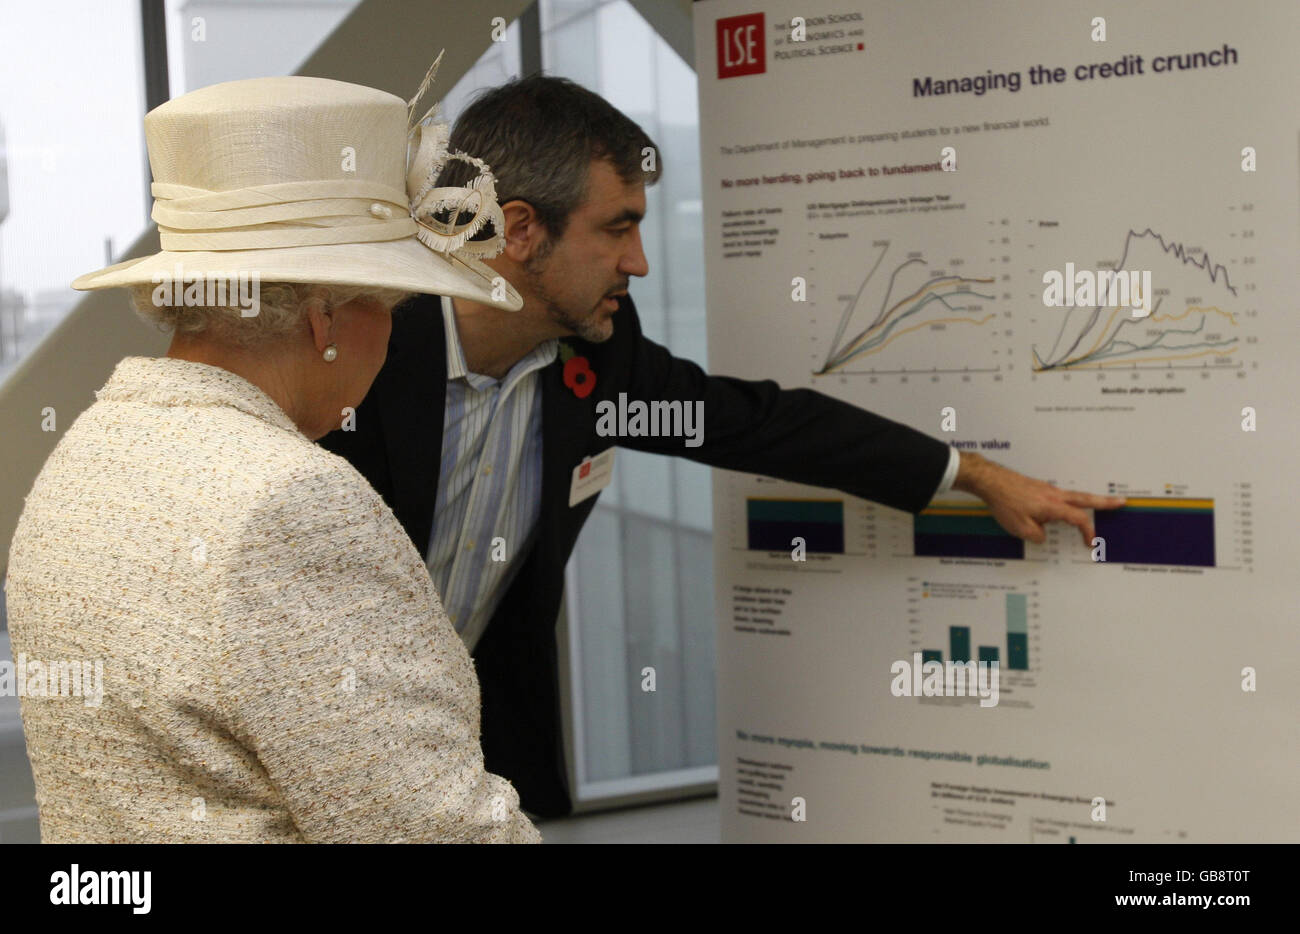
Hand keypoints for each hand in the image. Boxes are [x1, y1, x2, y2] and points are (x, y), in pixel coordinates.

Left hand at [951, 451, 1124, 547]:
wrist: (992, 481)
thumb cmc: (1005, 502)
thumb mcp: (1021, 529)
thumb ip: (1037, 536)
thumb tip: (1043, 536)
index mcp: (1053, 506)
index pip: (1078, 519)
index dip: (1088, 531)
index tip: (1090, 542)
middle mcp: (1054, 495)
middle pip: (1085, 498)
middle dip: (1105, 501)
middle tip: (1121, 501)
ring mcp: (1047, 489)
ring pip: (1073, 495)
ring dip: (1087, 500)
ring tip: (1099, 503)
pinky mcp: (1039, 488)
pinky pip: (1058, 496)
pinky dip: (1066, 501)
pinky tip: (1061, 507)